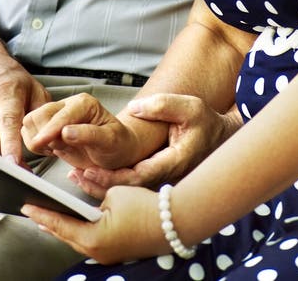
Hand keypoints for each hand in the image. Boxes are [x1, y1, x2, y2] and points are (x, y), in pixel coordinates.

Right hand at [0, 50, 50, 161]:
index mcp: (5, 94)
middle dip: (6, 163)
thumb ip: (43, 114)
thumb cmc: (10, 80)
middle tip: (22, 174)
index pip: (7, 123)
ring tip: (11, 161)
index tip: (14, 163)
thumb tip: (50, 142)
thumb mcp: (34, 88)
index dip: (11, 145)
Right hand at [22, 92, 139, 169]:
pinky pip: (31, 132)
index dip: (49, 130)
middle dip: (43, 135)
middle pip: (40, 114)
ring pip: (31, 121)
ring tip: (55, 150)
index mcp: (84, 104)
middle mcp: (68, 106)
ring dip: (36, 139)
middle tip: (57, 150)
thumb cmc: (117, 144)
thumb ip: (89, 135)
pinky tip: (51, 150)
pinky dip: (35, 143)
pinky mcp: (50, 128)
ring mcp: (58, 117)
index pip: (60, 115)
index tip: (40, 142)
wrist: (117, 151)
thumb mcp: (110, 140)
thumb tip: (66, 132)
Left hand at [22, 185, 168, 264]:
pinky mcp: (116, 252)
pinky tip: (75, 222)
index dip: (42, 214)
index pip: (60, 224)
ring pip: (78, 239)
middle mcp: (97, 252)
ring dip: (63, 227)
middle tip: (32, 211)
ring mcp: (106, 255)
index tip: (26, 207)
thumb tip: (86, 196)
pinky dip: (80, 229)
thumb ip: (94, 194)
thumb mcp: (114, 192)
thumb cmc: (144, 207)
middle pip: (66, 236)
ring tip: (47, 217)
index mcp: (93, 238)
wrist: (173, 223)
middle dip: (49, 222)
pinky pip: (91, 240)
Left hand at [69, 94, 240, 198]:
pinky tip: (92, 176)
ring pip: (129, 193)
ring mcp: (163, 184)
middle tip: (76, 175)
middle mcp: (167, 178)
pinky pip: (132, 189)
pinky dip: (112, 184)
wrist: (221, 139)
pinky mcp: (158, 183)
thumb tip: (135, 108)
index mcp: (174, 162)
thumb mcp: (188, 106)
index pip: (139, 176)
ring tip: (76, 176)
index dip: (113, 176)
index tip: (90, 169)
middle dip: (102, 184)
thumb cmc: (204, 122)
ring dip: (103, 186)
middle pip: (130, 190)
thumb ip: (161, 106)